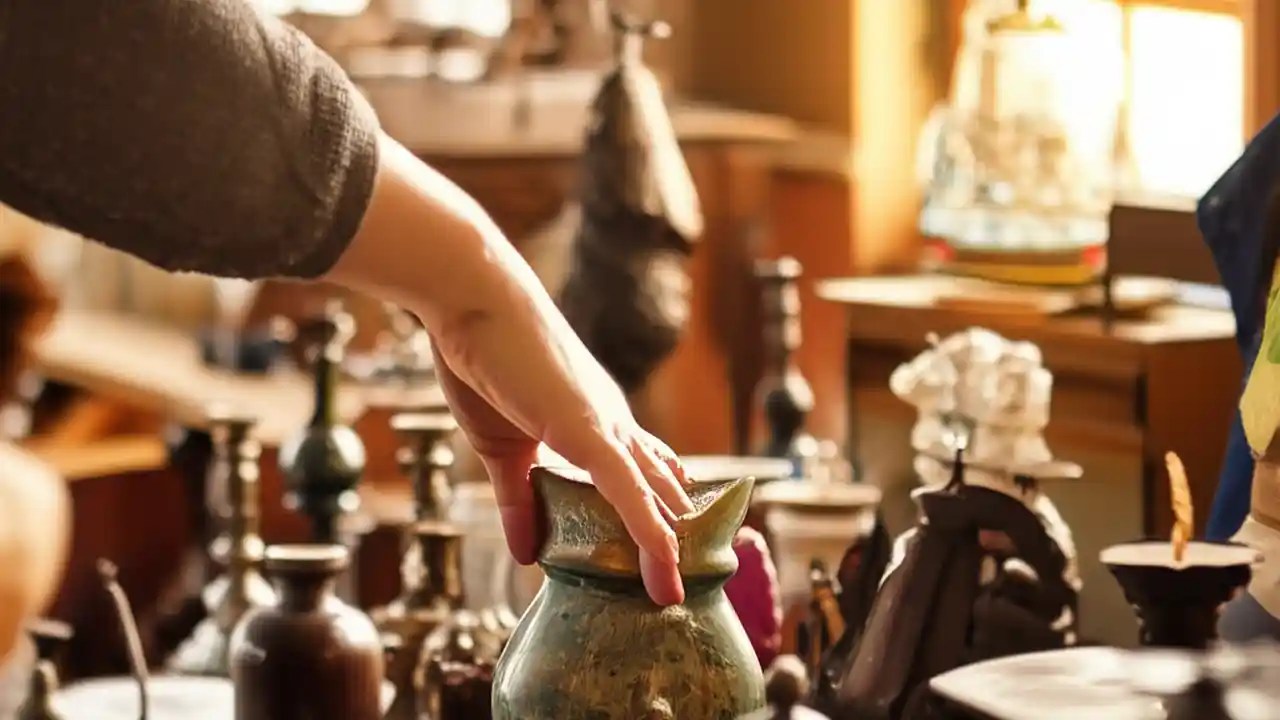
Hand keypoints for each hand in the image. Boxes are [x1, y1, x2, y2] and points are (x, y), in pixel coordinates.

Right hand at [326, 137, 694, 603]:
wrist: (475, 299)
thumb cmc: (485, 357)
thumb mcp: (501, 448)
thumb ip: (519, 498)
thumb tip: (526, 555)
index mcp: (592, 423)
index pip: (639, 474)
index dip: (658, 510)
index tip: (675, 545)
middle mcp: (613, 425)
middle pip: (657, 489)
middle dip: (673, 537)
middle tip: (690, 580)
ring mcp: (608, 427)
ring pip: (652, 498)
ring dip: (667, 548)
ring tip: (678, 594)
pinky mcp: (591, 430)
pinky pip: (629, 492)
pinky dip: (648, 534)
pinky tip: (663, 569)